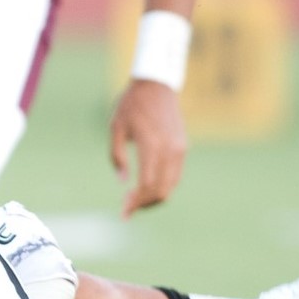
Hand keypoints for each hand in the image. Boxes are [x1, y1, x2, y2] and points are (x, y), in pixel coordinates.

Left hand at [108, 79, 185, 217]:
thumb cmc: (131, 105)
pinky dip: (163, 187)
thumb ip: (117, 156)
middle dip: (144, 204)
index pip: (146, 184)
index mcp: (151, 144)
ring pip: (171, 186)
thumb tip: (123, 182)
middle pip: (161, 190)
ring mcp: (179, 149)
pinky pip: (175, 176)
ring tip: (136, 201)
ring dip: (154, 198)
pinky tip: (148, 188)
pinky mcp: (182, 147)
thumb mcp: (116, 128)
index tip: (124, 212)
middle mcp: (169, 149)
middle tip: (127, 208)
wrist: (156, 85)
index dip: (135, 202)